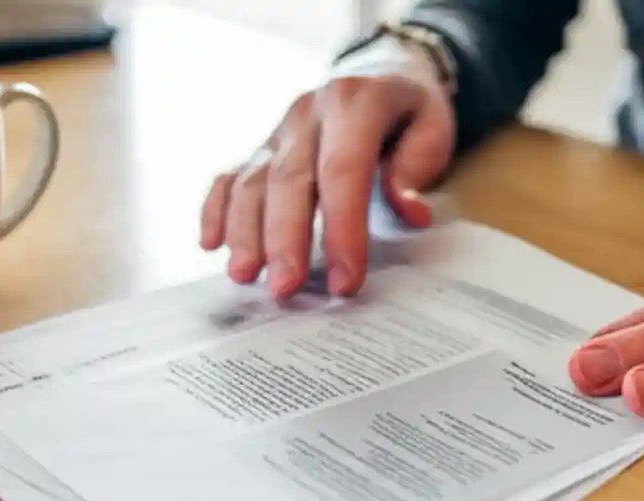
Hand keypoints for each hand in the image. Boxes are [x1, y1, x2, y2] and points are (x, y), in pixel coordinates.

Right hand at [199, 60, 454, 297]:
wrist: (378, 69)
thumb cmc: (407, 112)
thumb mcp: (432, 126)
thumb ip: (418, 166)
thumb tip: (410, 210)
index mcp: (354, 103)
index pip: (343, 170)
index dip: (343, 229)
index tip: (346, 280)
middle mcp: (307, 113)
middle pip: (289, 178)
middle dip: (284, 238)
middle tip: (284, 287)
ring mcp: (277, 131)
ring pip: (252, 180)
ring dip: (245, 232)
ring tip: (244, 276)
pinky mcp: (260, 148)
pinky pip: (230, 176)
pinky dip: (216, 209)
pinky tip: (211, 244)